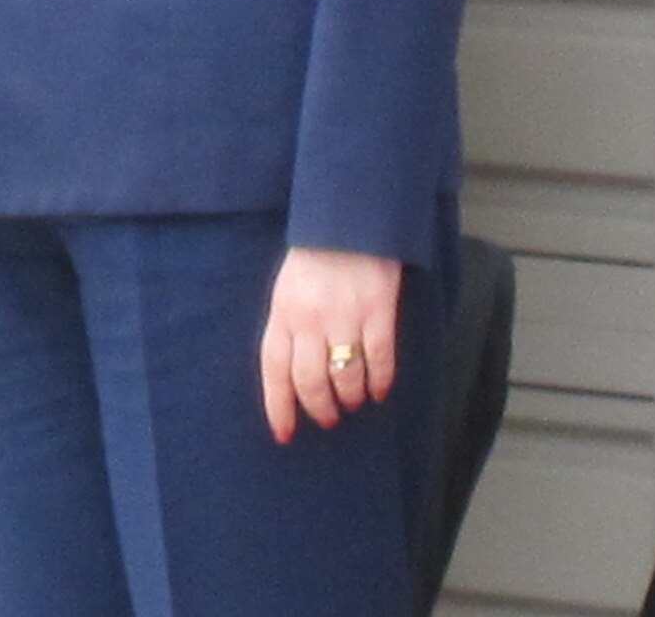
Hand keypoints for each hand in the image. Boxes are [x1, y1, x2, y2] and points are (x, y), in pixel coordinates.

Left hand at [259, 245, 403, 441]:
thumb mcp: (287, 290)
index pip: (274, 369)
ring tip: (353, 402)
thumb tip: (291, 374)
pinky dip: (380, 381)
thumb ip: (288, 327)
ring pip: (345, 375)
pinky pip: (379, 358)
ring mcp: (345, 316)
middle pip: (310, 380)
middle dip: (319, 407)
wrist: (348, 219)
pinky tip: (379, 390)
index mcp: (283, 312)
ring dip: (349, 396)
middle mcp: (310, 319)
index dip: (278, 405)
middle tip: (328, 419)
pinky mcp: (378, 311)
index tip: (284, 433)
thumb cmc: (314, 258)